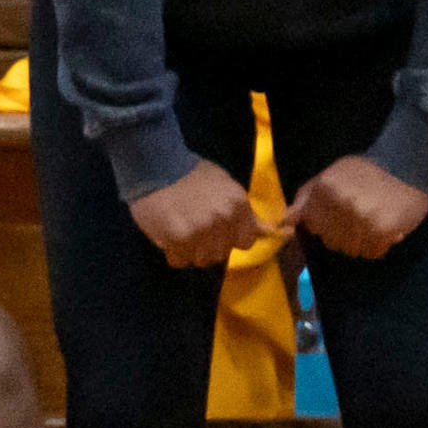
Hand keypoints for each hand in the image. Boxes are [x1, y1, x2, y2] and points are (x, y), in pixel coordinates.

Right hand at [127, 158, 270, 268]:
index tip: (217, 230)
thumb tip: (274, 231)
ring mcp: (200, 232)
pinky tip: (167, 235)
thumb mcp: (224, 185)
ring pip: (201, 259)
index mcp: (238, 205)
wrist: (153, 166)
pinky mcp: (177, 240)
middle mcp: (223, 220)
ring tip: (179, 229)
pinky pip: (179, 261)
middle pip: (221, 253)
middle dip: (208, 244)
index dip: (230, 237)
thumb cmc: (190, 173)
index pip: (245, 242)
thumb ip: (243, 211)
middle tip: (193, 225)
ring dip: (190, 250)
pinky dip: (173, 252)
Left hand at [288, 154, 427, 261]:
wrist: (409, 165)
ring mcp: (361, 220)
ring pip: (351, 250)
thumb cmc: (367, 170)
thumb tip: (284, 221)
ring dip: (361, 242)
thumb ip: (307, 197)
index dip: (324, 224)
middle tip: (358, 219)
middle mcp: (339, 206)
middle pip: (331, 240)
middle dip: (342, 234)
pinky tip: (385, 230)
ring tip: (372, 223)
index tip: (336, 217)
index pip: (312, 225)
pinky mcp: (382, 232)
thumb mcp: (332, 175)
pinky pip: (372, 252)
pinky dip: (378, 246)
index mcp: (324, 190)